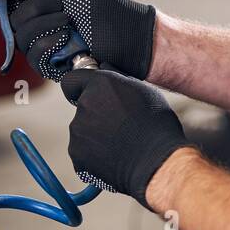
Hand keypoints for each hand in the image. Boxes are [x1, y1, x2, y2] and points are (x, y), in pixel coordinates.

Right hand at [0, 0, 155, 80]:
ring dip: (45, 25)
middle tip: (58, 4)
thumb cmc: (103, 7)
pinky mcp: (52, 66)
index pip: (4, 0)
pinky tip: (67, 40)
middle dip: (33, 7)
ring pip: (19, 37)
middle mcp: (38, 23)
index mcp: (40, 0)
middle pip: (8, 18)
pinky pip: (33, 56)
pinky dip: (48, 44)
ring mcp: (44, 45)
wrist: (129, 35)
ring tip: (70, 21)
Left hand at [60, 68, 191, 208]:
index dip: (80, 88)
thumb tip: (104, 68)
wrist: (157, 161)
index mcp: (100, 84)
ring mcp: (78, 131)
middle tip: (120, 127)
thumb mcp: (145, 91)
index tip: (90, 96)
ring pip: (82, 131)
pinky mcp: (77, 155)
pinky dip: (95, 156)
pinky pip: (83, 153)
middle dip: (96, 115)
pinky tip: (115, 158)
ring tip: (121, 145)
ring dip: (96, 136)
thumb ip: (120, 79)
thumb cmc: (157, 125)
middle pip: (82, 108)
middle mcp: (84, 104)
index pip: (72, 80)